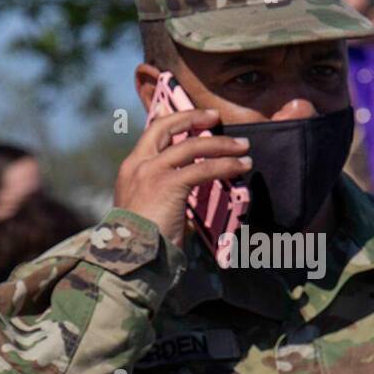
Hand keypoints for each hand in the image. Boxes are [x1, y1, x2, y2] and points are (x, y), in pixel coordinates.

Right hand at [113, 109, 250, 247]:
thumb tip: (194, 186)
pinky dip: (226, 165)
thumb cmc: (142, 241)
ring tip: (243, 147)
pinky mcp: (168, 184)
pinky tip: (241, 166)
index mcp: (131, 169)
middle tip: (215, 117)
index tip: (194, 119)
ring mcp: (151, 172)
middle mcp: (138, 164)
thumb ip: (166, 192)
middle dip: (193, 117)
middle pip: (166, 127)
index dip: (175, 121)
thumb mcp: (149, 209)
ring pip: (192, 146)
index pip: (152, 133)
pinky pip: (204, 168)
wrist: (131, 256)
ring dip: (221, 144)